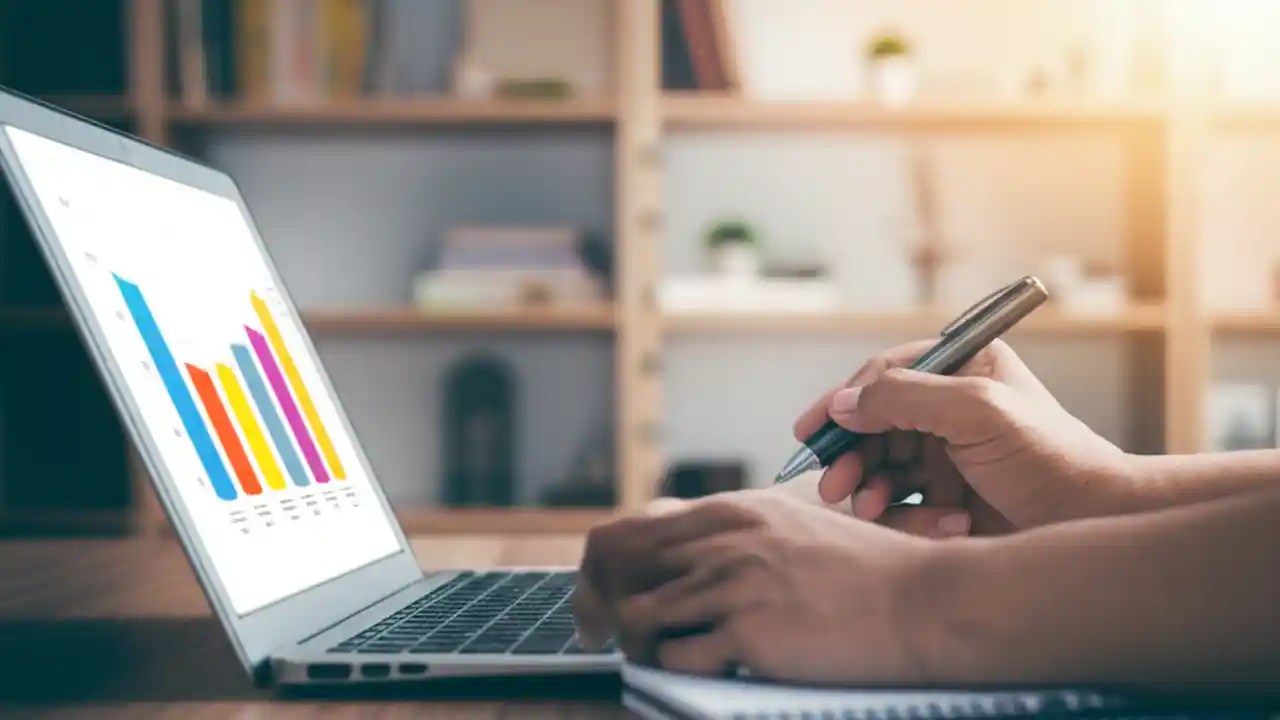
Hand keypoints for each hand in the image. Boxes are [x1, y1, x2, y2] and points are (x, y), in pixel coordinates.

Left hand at [574, 491, 939, 682]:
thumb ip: (737, 533)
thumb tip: (691, 548)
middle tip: (612, 639)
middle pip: (628, 574)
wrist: (922, 602)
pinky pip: (680, 659)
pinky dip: (681, 671)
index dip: (609, 572)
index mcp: (732, 513)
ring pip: (641, 619)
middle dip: (611, 609)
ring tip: (663, 659)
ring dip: (642, 646)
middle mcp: (725, 542)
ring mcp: (734, 586)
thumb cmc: (866, 572)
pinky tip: (710, 671)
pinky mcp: (749, 634)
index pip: (637, 536)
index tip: (607, 601)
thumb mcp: (792, 527)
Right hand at [795, 339, 1134, 533]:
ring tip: (875, 510)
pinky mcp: (949, 497)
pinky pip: (905, 506)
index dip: (843, 402)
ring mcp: (948, 454)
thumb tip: (843, 403)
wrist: (1093, 523)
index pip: (884, 375)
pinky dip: (913, 519)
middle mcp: (951, 407)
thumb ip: (903, 398)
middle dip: (852, 456)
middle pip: (874, 425)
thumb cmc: (1050, 459)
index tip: (811, 431)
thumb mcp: (975, 411)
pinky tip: (947, 526)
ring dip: (875, 491)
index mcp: (963, 368)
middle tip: (833, 485)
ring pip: (883, 469)